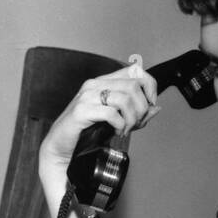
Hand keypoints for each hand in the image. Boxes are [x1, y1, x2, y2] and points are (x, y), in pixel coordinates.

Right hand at [37, 62, 160, 186]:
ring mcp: (87, 96)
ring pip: (125, 99)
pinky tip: (116, 132)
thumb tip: (156, 108)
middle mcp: (95, 84)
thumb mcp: (117, 121)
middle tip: (135, 124)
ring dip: (131, 119)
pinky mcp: (81, 111)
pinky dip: (120, 125)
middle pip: (133, 85)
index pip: (134, 70)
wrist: (61, 147)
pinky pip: (111, 113)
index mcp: (104, 82)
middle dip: (141, 108)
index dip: (149, 86)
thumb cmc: (87, 132)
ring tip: (125, 130)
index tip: (150, 104)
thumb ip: (136, 114)